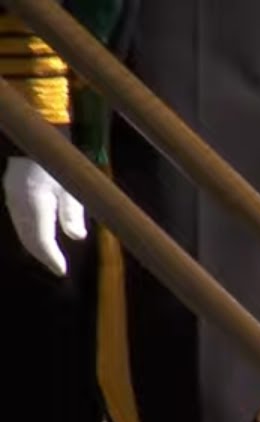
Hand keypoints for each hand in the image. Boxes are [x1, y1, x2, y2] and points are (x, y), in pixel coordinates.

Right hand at [3, 156, 86, 275]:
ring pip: (23, 231)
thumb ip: (72, 210)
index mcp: (33, 203)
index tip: (61, 270)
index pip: (40, 239)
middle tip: (57, 267)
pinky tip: (38, 238)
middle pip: (29, 238)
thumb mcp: (69, 185)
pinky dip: (30, 234)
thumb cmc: (53, 161)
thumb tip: (77, 236)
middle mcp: (18, 205)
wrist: (26, 141)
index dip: (51, 257)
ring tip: (49, 257)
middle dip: (43, 255)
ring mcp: (11, 200)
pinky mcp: (10, 196)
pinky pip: (20, 222)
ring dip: (35, 246)